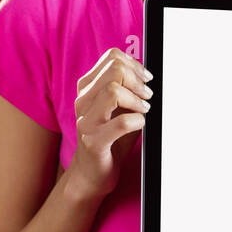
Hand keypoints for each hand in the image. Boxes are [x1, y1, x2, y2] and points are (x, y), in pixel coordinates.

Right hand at [65, 47, 152, 200]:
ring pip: (113, 91)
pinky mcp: (94, 142)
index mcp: (87, 88)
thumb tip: (148, 73)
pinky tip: (139, 124)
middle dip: (138, 81)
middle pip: (114, 70)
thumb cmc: (109, 138)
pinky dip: (137, 121)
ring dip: (137, 100)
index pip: (112, 58)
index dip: (135, 65)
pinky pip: (121, 123)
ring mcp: (86, 121)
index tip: (146, 79)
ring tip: (143, 110)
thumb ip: (128, 89)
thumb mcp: (119, 108)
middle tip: (147, 96)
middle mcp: (83, 101)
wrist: (92, 173)